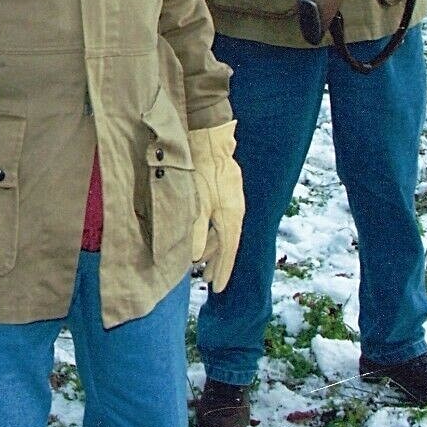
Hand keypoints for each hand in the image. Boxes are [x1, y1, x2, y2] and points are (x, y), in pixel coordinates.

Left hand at [189, 121, 243, 289]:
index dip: (223, 270)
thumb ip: (196, 230)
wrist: (210, 138)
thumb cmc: (203, 170)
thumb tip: (193, 256)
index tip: (217, 288)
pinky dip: (208, 232)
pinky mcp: (223, 192)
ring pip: (220, 232)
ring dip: (210, 248)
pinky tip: (200, 235)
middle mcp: (233, 211)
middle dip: (216, 263)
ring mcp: (230, 201)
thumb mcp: (197, 203)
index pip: (228, 251)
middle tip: (207, 281)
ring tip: (199, 262)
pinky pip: (217, 220)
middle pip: (225, 244)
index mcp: (231, 217)